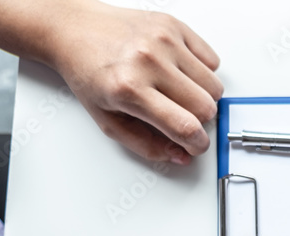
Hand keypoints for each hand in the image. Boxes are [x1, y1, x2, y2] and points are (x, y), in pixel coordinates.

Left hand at [47, 1, 222, 163]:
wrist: (74, 29)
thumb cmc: (88, 71)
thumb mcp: (108, 120)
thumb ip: (145, 145)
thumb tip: (180, 155)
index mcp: (129, 89)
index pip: (185, 127)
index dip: (197, 144)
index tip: (195, 145)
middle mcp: (148, 61)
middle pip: (205, 108)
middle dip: (198, 121)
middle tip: (182, 117)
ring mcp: (164, 40)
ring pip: (214, 86)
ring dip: (203, 97)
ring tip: (179, 93)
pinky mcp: (173, 26)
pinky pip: (212, 61)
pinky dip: (203, 72)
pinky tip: (181, 72)